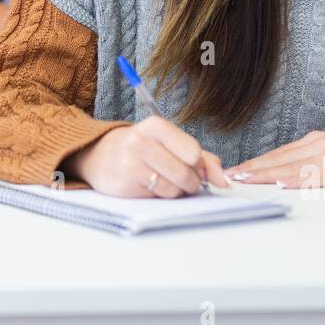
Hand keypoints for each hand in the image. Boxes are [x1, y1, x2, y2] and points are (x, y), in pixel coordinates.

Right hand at [66, 116, 228, 197]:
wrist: (100, 156)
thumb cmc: (144, 149)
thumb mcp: (171, 143)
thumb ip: (203, 159)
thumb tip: (224, 181)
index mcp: (156, 126)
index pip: (193, 152)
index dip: (197, 164)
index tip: (190, 164)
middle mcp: (140, 141)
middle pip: (186, 174)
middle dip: (189, 182)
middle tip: (179, 177)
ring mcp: (129, 164)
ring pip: (173, 190)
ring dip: (175, 191)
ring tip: (163, 180)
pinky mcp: (123, 185)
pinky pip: (156, 199)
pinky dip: (158, 196)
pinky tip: (148, 186)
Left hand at [225, 126, 324, 187]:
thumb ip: (312, 163)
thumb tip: (288, 176)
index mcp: (312, 144)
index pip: (276, 155)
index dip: (255, 163)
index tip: (235, 170)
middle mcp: (315, 146)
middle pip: (278, 159)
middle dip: (252, 169)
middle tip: (229, 176)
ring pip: (291, 167)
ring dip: (266, 174)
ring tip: (245, 179)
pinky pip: (316, 175)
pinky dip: (298, 180)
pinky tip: (282, 184)